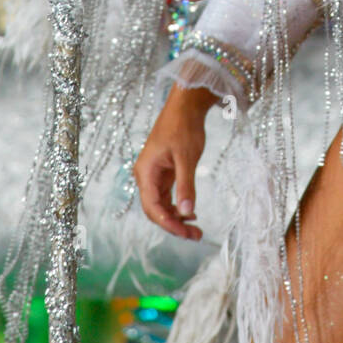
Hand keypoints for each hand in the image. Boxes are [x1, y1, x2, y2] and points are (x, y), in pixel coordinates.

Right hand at [133, 85, 216, 239]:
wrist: (186, 106)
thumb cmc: (184, 127)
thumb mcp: (187, 157)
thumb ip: (186, 185)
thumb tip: (187, 212)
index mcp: (146, 172)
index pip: (152, 207)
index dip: (168, 223)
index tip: (185, 233)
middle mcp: (146, 176)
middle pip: (155, 210)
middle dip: (174, 225)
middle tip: (196, 236)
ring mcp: (154, 174)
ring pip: (162, 205)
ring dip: (177, 218)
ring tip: (196, 230)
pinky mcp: (164, 171)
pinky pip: (167, 195)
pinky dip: (178, 206)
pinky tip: (191, 213)